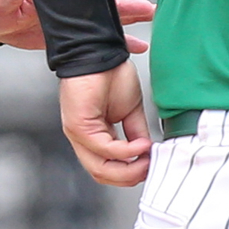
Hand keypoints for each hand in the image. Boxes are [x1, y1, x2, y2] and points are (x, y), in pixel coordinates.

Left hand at [0, 0, 155, 51]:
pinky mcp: (63, 39)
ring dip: (122, 34)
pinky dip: (106, 51)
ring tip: (146, 43)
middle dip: (130, 13)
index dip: (119, 3)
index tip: (144, 7)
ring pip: (101, 29)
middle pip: (105, 11)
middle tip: (155, 15)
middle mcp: (67, 9)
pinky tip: (122, 56)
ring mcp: (67, 24)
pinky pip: (90, 45)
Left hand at [59, 62, 151, 186]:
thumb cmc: (109, 74)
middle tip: (150, 167)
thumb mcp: (130, 111)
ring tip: (147, 159)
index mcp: (94, 135)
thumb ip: (136, 134)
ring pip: (99, 169)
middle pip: (102, 174)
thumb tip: (147, 152)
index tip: (150, 166)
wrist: (98, 52)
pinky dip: (126, 151)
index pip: (107, 168)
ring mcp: (77, 133)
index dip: (130, 172)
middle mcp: (82, 138)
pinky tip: (140, 145)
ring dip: (129, 169)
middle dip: (131, 176)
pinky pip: (103, 149)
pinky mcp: (78, 125)